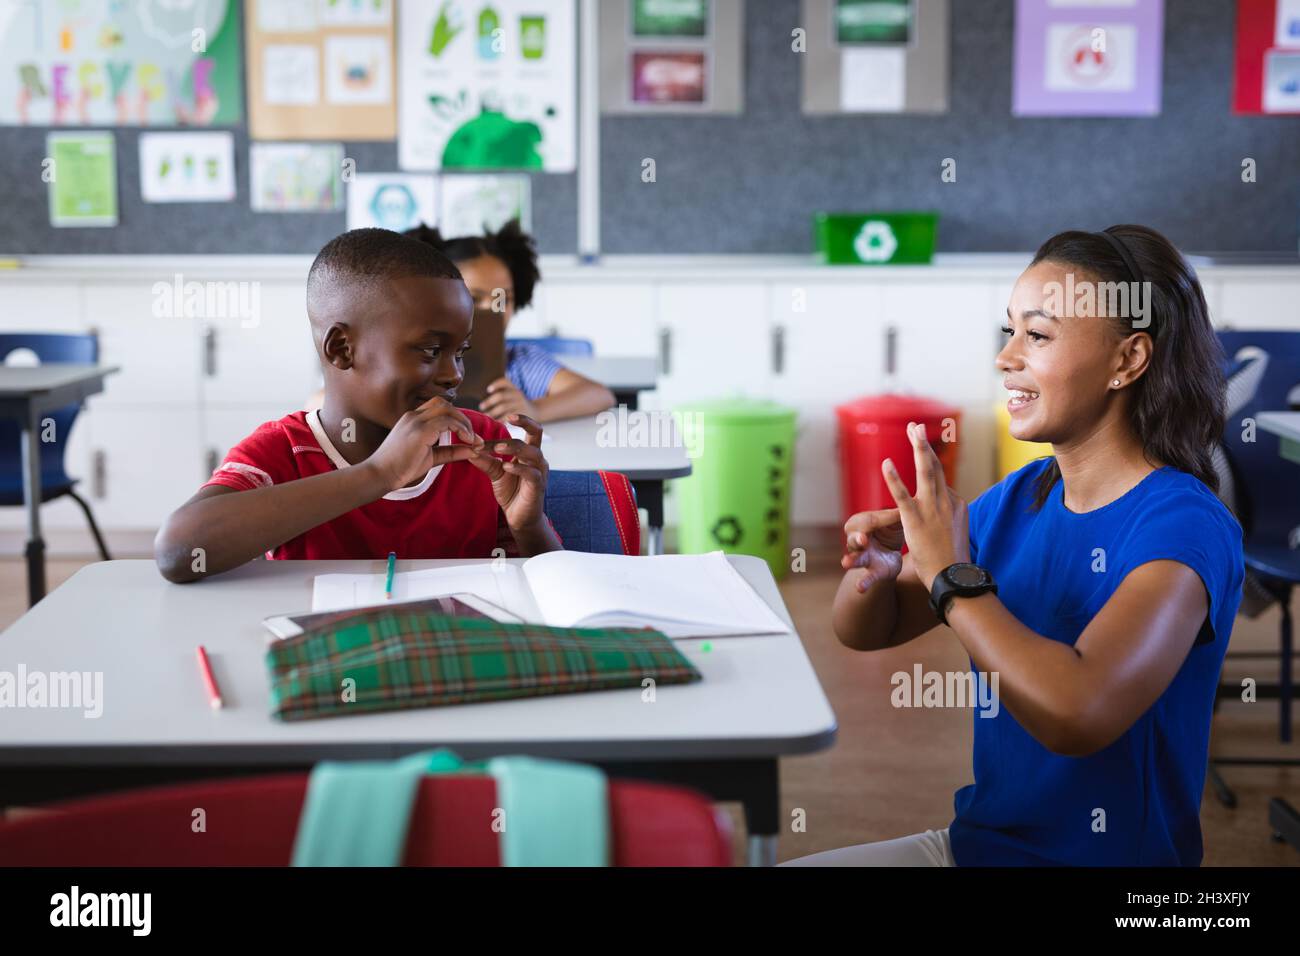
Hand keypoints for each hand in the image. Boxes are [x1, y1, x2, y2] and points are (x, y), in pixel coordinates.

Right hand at [367, 398, 482, 491]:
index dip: (457, 419)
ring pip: (447, 409)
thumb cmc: (401, 468)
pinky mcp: (419, 430)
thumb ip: (451, 452)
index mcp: (413, 419)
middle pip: (445, 404)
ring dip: (464, 422)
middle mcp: (414, 416)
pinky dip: (461, 429)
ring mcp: (415, 421)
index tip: (471, 437)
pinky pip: (447, 421)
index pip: (439, 408)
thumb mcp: (431, 457)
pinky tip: (467, 442)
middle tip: (473, 437)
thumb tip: (472, 450)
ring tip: (472, 440)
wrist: (380, 475)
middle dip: (463, 418)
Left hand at [466, 413, 548, 530]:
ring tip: (496, 447)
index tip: (503, 416)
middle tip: (509, 417)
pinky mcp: (539, 486)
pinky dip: (519, 468)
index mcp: (529, 452)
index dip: (520, 420)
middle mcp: (538, 458)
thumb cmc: (511, 492)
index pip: (531, 429)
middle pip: (537, 433)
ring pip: (533, 452)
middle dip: (525, 423)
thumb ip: (485, 460)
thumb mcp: (495, 472)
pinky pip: (532, 473)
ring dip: (514, 447)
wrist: (519, 517)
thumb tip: (469, 447)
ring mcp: (540, 472)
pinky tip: (506, 466)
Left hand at [479, 377, 537, 421]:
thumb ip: (503, 393)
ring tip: (486, 416)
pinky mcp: (523, 414)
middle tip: (481, 407)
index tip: (488, 390)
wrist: (537, 411)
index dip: (496, 384)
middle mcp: (518, 395)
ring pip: (504, 407)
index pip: (505, 382)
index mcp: (515, 388)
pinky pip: (509, 417)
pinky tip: (495, 422)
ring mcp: (521, 405)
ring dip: (493, 412)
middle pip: (501, 396)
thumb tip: (485, 399)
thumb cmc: (519, 403)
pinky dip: (501, 420)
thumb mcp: (514, 395)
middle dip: (489, 401)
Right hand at [841, 508, 905, 592]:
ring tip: (846, 563)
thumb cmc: (890, 530)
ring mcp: (862, 556)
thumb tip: (913, 498)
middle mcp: (856, 539)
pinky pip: (866, 577)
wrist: (891, 552)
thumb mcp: (895, 520)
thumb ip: (899, 513)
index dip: (880, 520)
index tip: (894, 516)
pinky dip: (863, 583)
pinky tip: (860, 588)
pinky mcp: (871, 571)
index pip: (870, 520)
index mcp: (861, 522)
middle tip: (863, 540)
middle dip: (858, 539)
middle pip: (854, 537)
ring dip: (851, 560)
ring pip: (855, 557)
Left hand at [879, 422, 969, 591]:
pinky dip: (893, 478)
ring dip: (918, 448)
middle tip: (915, 427)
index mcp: (957, 504)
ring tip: (911, 429)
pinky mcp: (916, 520)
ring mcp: (932, 509)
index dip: (929, 465)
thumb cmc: (952, 561)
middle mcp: (948, 502)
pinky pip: (902, 495)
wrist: (954, 578)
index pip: (941, 482)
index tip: (920, 448)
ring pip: (925, 472)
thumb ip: (949, 518)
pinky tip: (886, 463)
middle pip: (936, 467)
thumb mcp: (955, 533)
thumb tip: (945, 512)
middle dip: (924, 445)